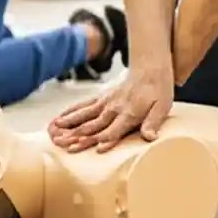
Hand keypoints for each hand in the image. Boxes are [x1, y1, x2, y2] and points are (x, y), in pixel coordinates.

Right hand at [47, 64, 173, 152]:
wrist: (149, 68)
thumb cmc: (158, 90)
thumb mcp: (162, 107)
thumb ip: (153, 122)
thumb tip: (150, 137)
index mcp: (129, 113)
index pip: (114, 130)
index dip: (104, 140)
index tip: (93, 148)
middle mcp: (113, 109)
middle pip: (94, 125)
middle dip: (78, 136)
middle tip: (64, 144)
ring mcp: (105, 103)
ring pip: (84, 115)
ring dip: (69, 124)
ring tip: (54, 132)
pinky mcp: (100, 98)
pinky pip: (83, 106)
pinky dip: (70, 112)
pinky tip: (59, 119)